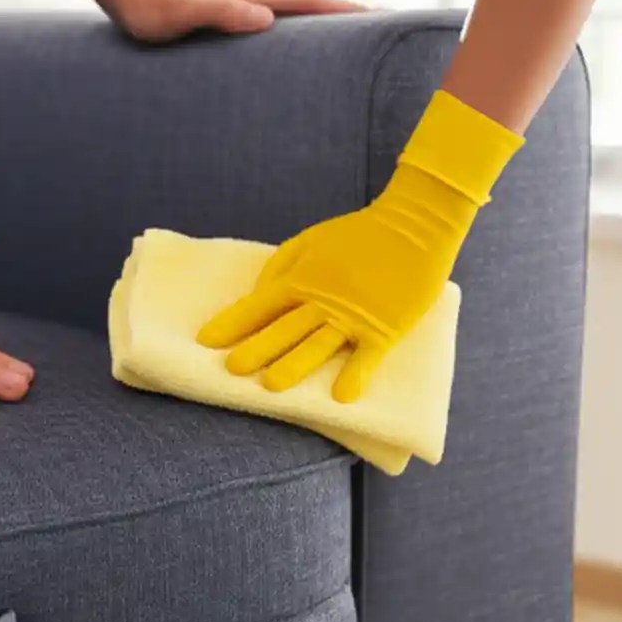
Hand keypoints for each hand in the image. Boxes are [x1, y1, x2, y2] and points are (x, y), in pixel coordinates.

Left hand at [98, 0, 364, 42]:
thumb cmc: (143, 8)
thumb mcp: (181, 17)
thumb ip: (222, 15)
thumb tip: (266, 18)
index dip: (343, 9)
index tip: (379, 16)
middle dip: (345, 8)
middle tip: (383, 20)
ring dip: (321, 10)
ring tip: (348, 25)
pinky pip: (268, 2)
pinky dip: (292, 11)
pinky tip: (288, 22)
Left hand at [197, 166, 472, 402]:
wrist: (415, 225)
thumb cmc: (359, 234)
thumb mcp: (310, 240)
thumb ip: (281, 268)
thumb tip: (258, 296)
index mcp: (302, 279)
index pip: (259, 305)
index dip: (232, 323)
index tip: (206, 341)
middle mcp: (323, 301)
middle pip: (284, 329)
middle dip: (256, 348)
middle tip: (231, 369)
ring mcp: (354, 317)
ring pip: (319, 345)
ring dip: (296, 365)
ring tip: (272, 385)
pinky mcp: (385, 329)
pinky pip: (368, 356)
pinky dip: (356, 374)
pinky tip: (342, 395)